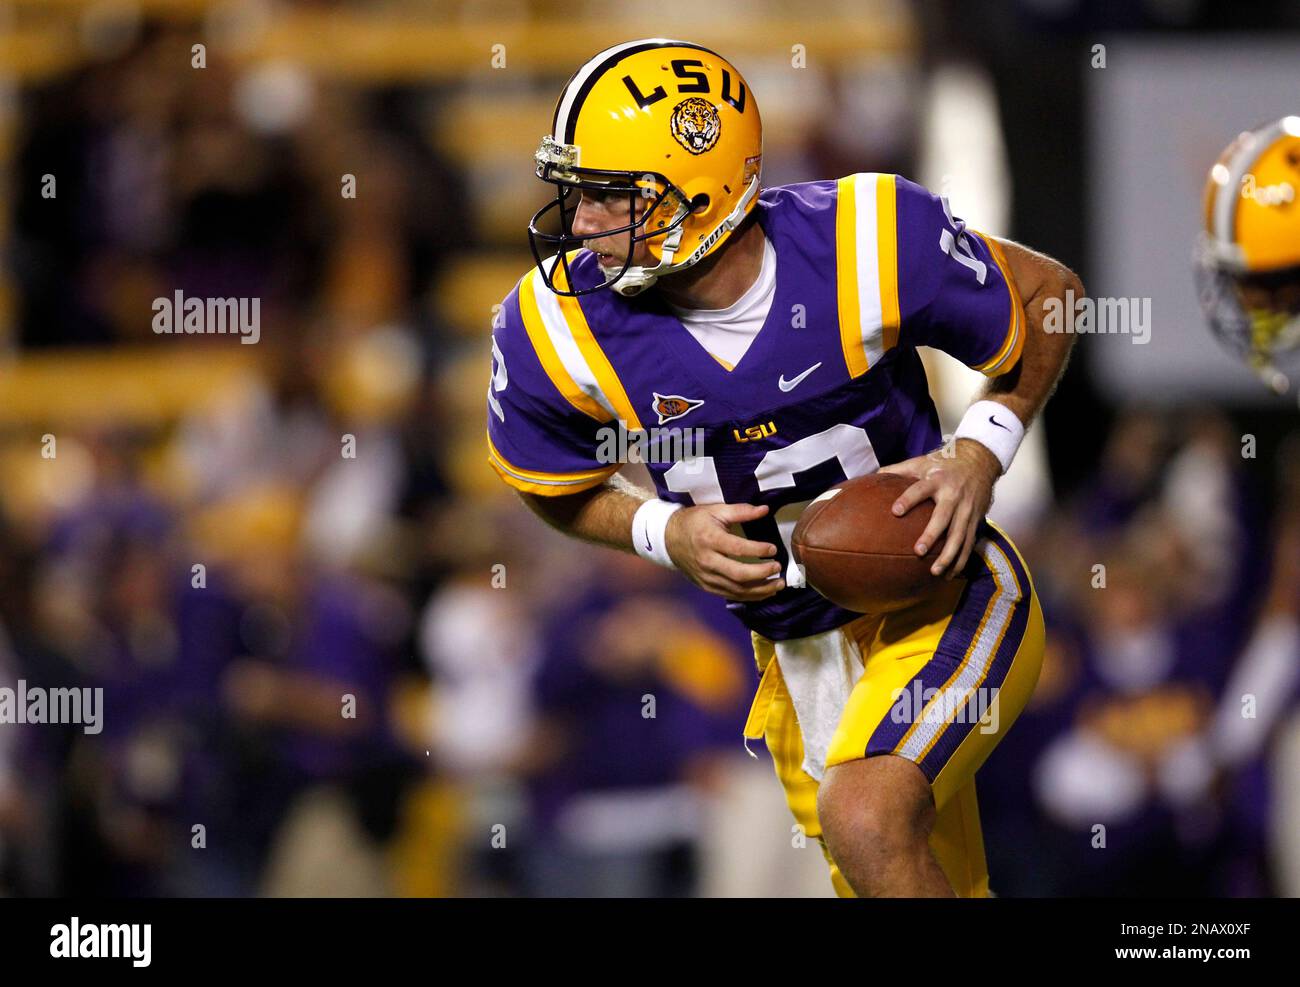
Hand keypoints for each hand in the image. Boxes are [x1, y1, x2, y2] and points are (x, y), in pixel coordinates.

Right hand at [664, 502, 783, 600]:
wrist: (668, 539)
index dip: (758, 550)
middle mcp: (708, 562)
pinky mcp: (706, 586)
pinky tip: (763, 592)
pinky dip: (749, 596)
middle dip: (762, 574)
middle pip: (739, 575)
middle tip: (778, 568)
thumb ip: (741, 511)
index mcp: (710, 540)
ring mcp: (706, 577)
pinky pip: (730, 595)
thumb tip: (764, 510)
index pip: (738, 549)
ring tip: (777, 585)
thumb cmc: (694, 522)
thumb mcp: (715, 510)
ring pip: (737, 590)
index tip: (773, 549)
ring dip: (760, 590)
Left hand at [878, 439, 1000, 578]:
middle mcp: (953, 495)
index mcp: (937, 480)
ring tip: (934, 571)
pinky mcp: (976, 519)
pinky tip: (950, 574)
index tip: (895, 511)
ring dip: (948, 555)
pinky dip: (961, 560)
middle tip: (917, 551)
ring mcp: (967, 509)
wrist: (980, 460)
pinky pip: (969, 543)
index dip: (908, 499)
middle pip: (943, 517)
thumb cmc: (945, 462)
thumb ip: (899, 469)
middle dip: (932, 535)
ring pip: (959, 535)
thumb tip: (874, 476)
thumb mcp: (922, 462)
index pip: (920, 489)